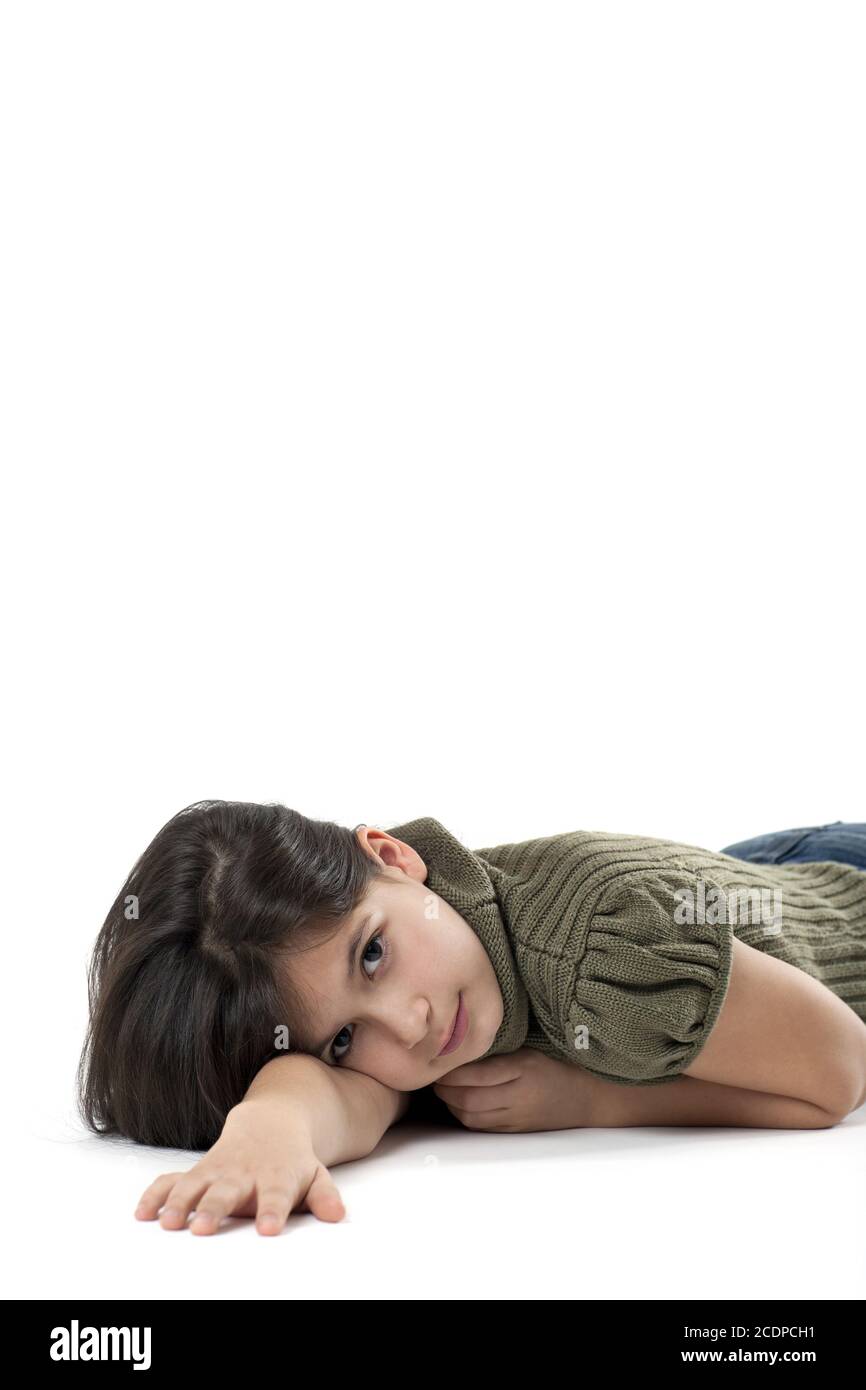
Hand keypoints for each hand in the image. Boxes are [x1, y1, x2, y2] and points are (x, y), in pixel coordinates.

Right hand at [133, 1098, 345, 1235]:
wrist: (270, 1122)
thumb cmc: (292, 1161)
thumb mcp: (315, 1174)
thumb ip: (324, 1195)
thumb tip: (337, 1214)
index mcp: (276, 1177)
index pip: (276, 1196)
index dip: (272, 1211)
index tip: (267, 1230)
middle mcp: (243, 1173)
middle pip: (228, 1192)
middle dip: (214, 1210)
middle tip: (204, 1230)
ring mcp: (217, 1170)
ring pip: (194, 1185)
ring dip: (180, 1203)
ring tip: (170, 1224)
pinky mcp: (197, 1171)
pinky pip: (171, 1180)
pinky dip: (155, 1195)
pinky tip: (142, 1213)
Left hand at [432, 1046, 598, 1132]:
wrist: (588, 1098)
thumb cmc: (558, 1066)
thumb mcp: (531, 1049)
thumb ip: (499, 1051)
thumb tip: (462, 1047)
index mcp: (523, 1069)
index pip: (478, 1074)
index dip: (452, 1071)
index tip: (439, 1060)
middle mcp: (519, 1095)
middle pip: (470, 1099)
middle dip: (446, 1090)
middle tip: (433, 1076)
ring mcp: (518, 1116)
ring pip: (472, 1116)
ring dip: (452, 1105)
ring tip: (443, 1090)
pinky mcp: (516, 1130)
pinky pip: (483, 1127)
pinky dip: (465, 1116)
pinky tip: (459, 1104)